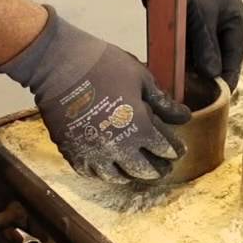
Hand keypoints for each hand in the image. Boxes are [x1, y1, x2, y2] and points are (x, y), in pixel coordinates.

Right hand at [0, 7, 190, 182]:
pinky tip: (109, 166)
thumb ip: (163, 103)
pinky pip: (92, 174)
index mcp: (140, 127)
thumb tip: (184, 117)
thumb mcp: (141, 78)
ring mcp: (94, 154)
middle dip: (158, 169)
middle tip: (163, 167)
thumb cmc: (103, 65)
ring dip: (131, 174)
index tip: (177, 149)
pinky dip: (104, 173)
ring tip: (136, 169)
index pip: (165, 149)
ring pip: (118, 178)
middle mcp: (119, 148)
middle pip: (145, 171)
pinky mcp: (72, 153)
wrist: (58, 64)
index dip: (174, 150)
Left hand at [114, 0, 242, 90]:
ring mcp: (204, 21)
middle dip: (212, 74)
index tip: (221, 96)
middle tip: (202, 96)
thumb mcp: (198, 17)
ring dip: (197, 68)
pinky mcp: (187, 23)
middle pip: (221, 55)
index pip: (236, 53)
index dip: (229, 75)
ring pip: (204, 53)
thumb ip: (206, 46)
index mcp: (234, 15)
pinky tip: (178, 72)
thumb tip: (213, 75)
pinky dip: (185, 59)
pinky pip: (190, 47)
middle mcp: (222, 20)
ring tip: (188, 88)